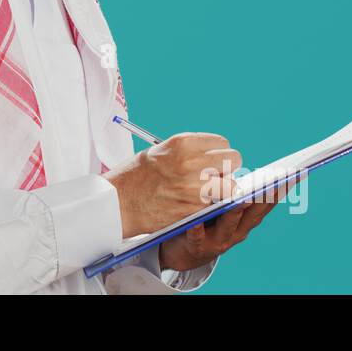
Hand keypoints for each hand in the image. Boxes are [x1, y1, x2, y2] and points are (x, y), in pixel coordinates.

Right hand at [103, 132, 241, 238]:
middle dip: (227, 169)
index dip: (218, 153)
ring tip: (207, 193)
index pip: (222, 142)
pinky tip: (198, 205)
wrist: (118, 202)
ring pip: (231, 185)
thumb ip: (189, 151)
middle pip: (233, 159)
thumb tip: (214, 156)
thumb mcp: (160, 151)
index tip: (212, 162)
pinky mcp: (195, 208)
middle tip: (214, 178)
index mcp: (183, 143)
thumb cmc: (136, 177)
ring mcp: (195, 186)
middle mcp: (192, 161)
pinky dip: (214, 206)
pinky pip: (220, 204)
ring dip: (223, 190)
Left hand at [158, 177, 296, 270]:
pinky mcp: (197, 245)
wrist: (184, 251)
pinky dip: (198, 229)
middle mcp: (237, 231)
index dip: (280, 190)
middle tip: (271, 184)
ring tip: (240, 200)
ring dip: (235, 213)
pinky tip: (196, 220)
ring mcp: (219, 240)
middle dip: (262, 200)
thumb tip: (234, 160)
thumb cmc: (206, 219)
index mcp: (246, 219)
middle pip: (252, 214)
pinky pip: (197, 236)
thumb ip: (230, 187)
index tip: (293, 174)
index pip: (266, 202)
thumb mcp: (222, 204)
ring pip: (229, 225)